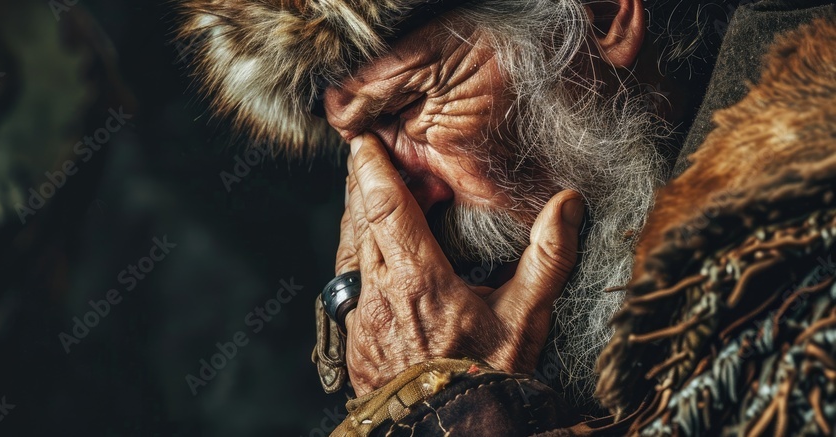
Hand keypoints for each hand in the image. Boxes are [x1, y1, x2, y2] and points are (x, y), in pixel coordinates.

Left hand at [338, 133, 583, 394]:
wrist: (447, 428)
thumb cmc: (486, 378)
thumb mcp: (526, 320)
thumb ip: (548, 258)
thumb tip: (568, 204)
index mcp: (417, 280)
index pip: (385, 207)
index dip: (372, 169)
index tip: (362, 140)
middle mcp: (378, 293)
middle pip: (360, 221)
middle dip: (362, 184)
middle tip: (368, 156)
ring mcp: (361, 317)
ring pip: (348, 250)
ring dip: (357, 218)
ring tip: (369, 195)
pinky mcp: (353, 338)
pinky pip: (347, 281)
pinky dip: (357, 255)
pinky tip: (371, 253)